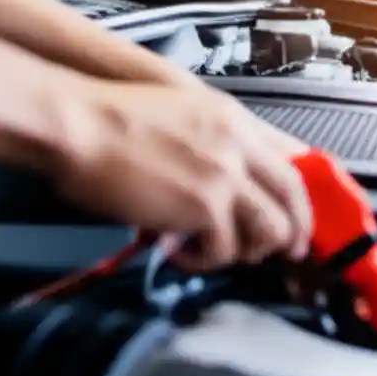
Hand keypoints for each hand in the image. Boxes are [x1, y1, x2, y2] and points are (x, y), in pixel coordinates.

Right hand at [48, 79, 311, 272]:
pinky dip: (202, 260)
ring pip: (268, 230)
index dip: (298, 200)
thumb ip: (212, 144)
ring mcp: (226, 175)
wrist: (78, 123)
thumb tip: (223, 183)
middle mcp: (238, 145)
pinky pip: (224, 249)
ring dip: (241, 250)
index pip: (290, 163)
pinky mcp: (205, 206)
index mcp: (233, 120)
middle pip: (291, 200)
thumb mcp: (178, 116)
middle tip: (279, 255)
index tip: (297, 222)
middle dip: (291, 235)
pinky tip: (176, 251)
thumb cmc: (108, 119)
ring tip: (208, 250)